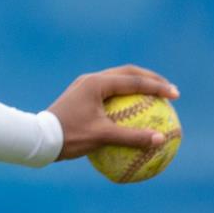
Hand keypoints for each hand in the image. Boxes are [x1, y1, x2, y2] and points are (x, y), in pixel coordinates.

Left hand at [47, 65, 179, 160]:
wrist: (38, 138)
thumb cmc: (69, 136)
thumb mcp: (102, 137)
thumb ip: (132, 137)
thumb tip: (160, 139)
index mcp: (97, 83)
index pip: (135, 80)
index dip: (158, 87)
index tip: (175, 94)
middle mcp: (92, 79)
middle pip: (128, 73)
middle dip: (151, 79)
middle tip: (169, 89)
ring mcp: (85, 87)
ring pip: (117, 81)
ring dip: (137, 86)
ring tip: (154, 98)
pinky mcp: (81, 97)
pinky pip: (108, 94)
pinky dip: (123, 99)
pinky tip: (132, 115)